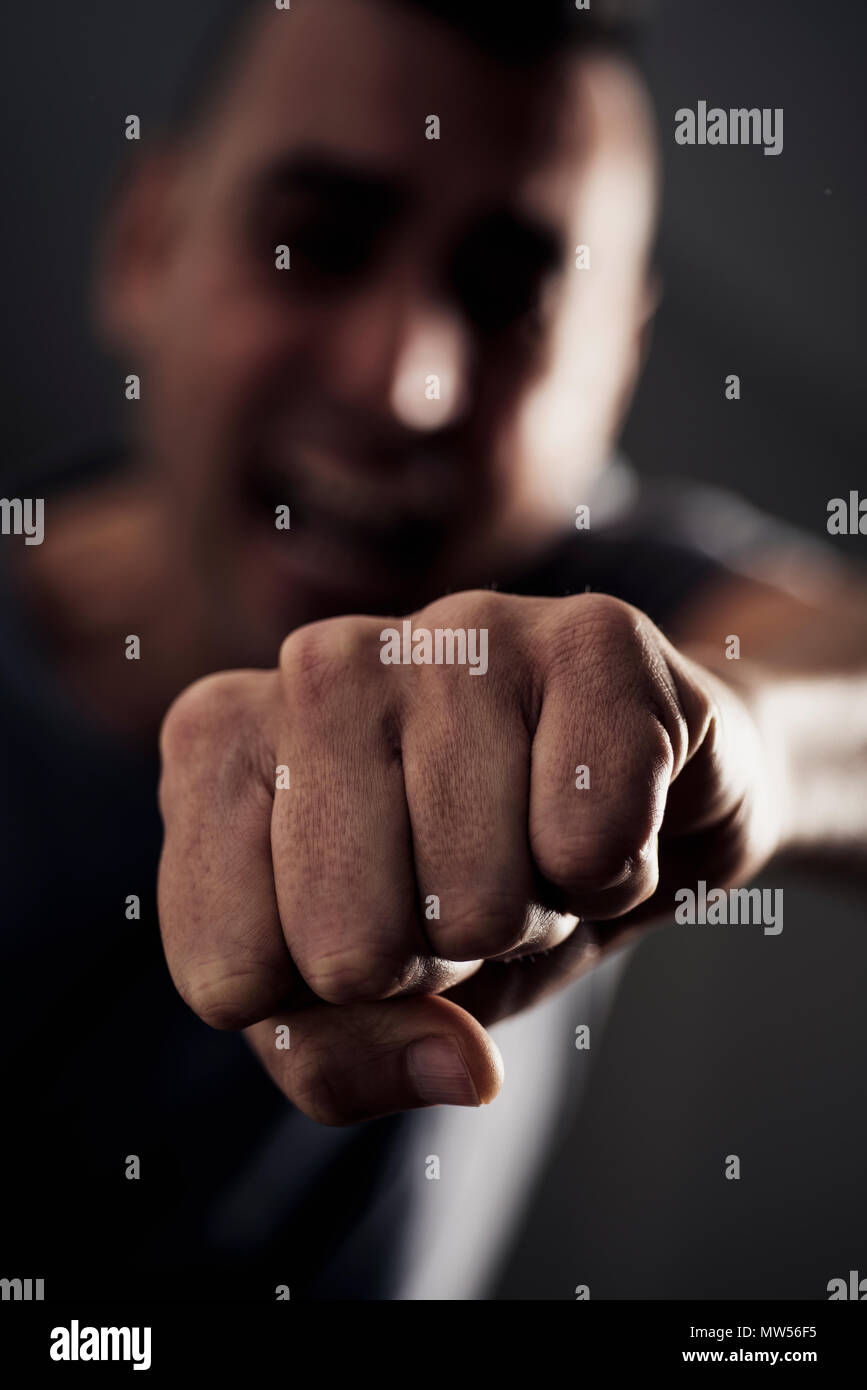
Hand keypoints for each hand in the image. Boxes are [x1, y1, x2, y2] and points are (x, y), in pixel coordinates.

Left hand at [157, 591, 781, 1123]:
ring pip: (475, 902)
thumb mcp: (360, 997)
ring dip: (532, 916)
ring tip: (531, 840)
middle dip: (431, 960)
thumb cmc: (461, 878)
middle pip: (346, 951)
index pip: (231, 978)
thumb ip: (339, 1058)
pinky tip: (601, 807)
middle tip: (462, 884)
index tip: (369, 923)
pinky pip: (590, 846)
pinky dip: (615, 876)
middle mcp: (318, 663)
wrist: (620, 792)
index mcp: (217, 740)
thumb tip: (457, 1067)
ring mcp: (453, 632)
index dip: (327, 1000)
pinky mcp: (589, 636)